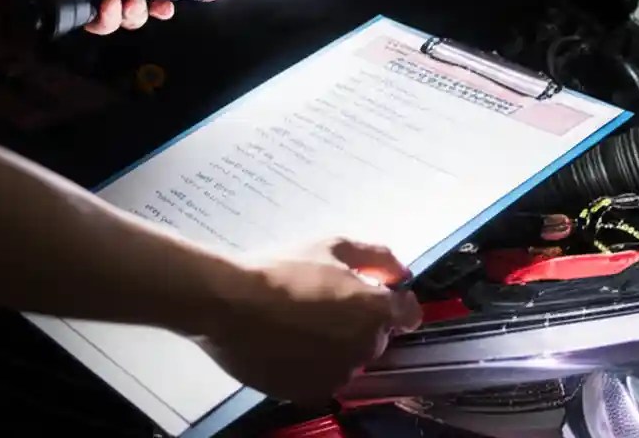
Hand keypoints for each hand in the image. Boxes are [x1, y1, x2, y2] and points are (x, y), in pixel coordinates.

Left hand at [0, 0, 175, 34]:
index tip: (164, 5)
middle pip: (134, 3)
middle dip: (141, 10)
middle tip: (134, 4)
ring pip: (115, 17)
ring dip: (122, 17)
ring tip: (112, 6)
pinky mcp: (68, 6)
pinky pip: (92, 24)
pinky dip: (101, 21)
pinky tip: (99, 11)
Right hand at [195, 238, 422, 405]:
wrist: (230, 304)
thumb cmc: (282, 271)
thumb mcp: (333, 245)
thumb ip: (377, 257)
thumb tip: (400, 272)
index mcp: (375, 311)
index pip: (408, 314)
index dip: (396, 302)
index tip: (377, 295)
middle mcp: (363, 348)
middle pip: (375, 336)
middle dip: (359, 321)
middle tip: (324, 302)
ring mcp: (337, 374)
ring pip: (349, 359)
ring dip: (336, 345)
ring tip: (301, 322)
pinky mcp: (310, 392)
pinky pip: (323, 377)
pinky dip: (313, 364)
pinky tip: (290, 343)